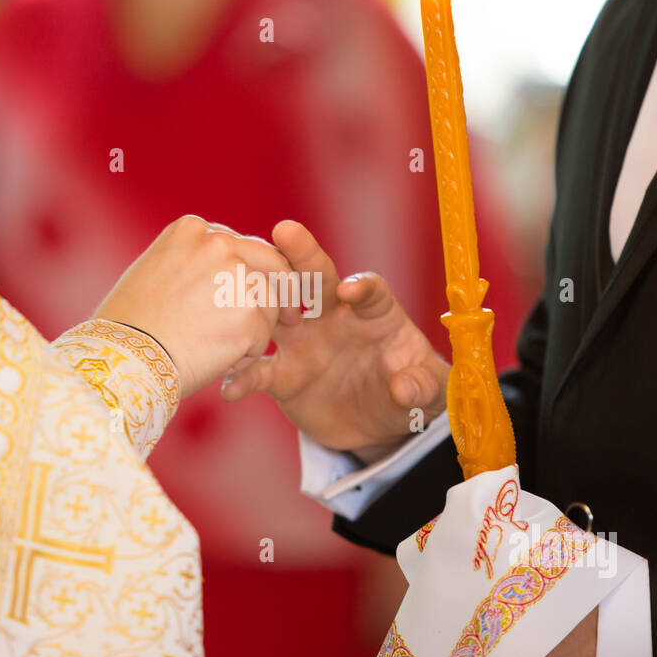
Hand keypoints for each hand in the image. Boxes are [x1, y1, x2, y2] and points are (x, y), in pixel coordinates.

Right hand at [96, 215, 292, 397]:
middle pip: (270, 263)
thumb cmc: (126, 325)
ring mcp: (237, 277)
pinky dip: (247, 354)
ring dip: (258, 329)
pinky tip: (218, 362)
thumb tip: (215, 274)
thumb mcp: (153, 272)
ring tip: (222, 350)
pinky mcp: (249, 314)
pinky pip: (263, 336)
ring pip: (271, 302)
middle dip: (283, 289)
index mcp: (193, 230)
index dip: (252, 273)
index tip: (255, 292)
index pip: (240, 245)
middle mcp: (219, 244)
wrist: (123, 358)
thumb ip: (190, 263)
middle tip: (291, 317)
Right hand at [221, 220, 447, 462]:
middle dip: (302, 254)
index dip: (363, 287)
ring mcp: (304, 342)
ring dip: (259, 298)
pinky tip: (228, 384)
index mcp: (375, 313)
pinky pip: (260, 371)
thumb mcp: (428, 393)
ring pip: (278, 311)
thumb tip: (404, 389)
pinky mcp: (283, 375)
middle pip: (317, 279)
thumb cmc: (408, 391)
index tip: (352, 291)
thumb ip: (422, 386)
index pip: (370, 290)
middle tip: (286, 231)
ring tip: (237, 289)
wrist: (376, 425)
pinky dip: (243, 377)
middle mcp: (334, 317)